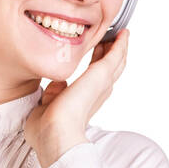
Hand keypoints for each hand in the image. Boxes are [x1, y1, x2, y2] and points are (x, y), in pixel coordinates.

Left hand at [24, 28, 128, 167]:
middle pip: (111, 69)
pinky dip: (121, 44)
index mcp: (85, 101)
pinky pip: (116, 55)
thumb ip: (52, 94)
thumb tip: (58, 83)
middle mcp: (98, 92)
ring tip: (120, 34)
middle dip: (111, 53)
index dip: (98, 63)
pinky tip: (122, 33)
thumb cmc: (46, 130)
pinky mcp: (102, 74)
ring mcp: (102, 83)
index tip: (98, 51)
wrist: (54, 133)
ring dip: (119, 47)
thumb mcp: (46, 106)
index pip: (96, 78)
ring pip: (117, 62)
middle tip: (112, 37)